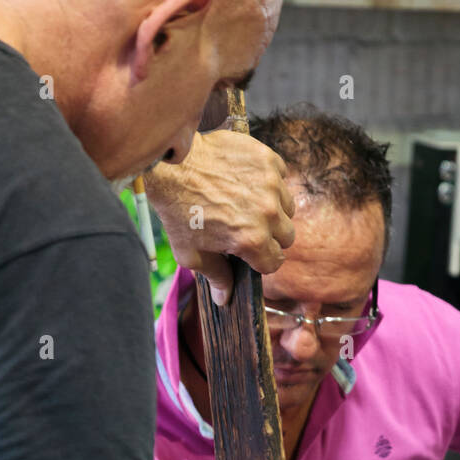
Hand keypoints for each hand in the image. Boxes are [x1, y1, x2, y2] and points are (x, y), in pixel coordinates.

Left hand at [145, 131, 294, 305]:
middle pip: (287, 236)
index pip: (274, 262)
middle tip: (248, 227)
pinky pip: (282, 177)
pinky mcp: (267, 159)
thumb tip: (225, 299)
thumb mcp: (191, 253)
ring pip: (288, 207)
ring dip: (274, 209)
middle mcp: (268, 213)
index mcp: (252, 240)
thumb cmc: (178, 210)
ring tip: (249, 204)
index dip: (261, 261)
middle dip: (270, 236)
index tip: (249, 253)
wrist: (171, 164)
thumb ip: (215, 276)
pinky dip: (270, 181)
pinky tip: (249, 182)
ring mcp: (270, 184)